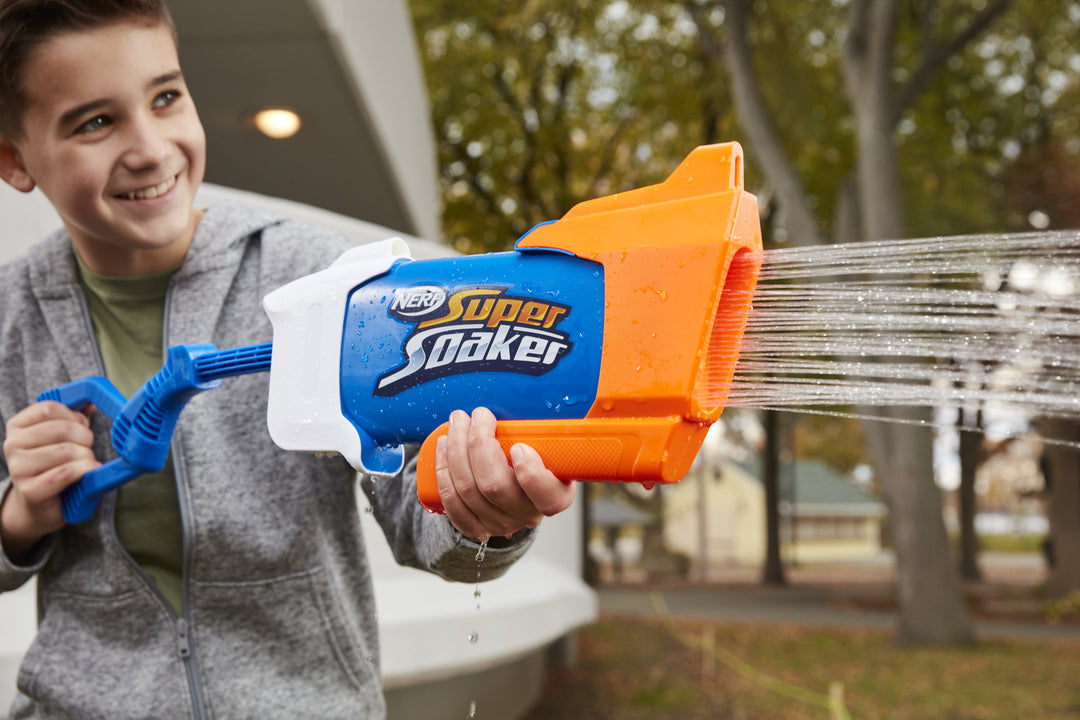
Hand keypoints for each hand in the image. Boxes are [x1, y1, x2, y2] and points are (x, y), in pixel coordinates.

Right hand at [1, 401, 99, 558]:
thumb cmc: (53, 466)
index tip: (82, 425)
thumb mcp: (60, 437)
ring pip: (66, 451)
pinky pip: (65, 473)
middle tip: (88, 447)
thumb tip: (92, 401)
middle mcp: (12, 444)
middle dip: (84, 437)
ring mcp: (18, 468)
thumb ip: (74, 417)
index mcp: (18, 426)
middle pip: (61, 429)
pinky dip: (84, 470)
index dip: (74, 415)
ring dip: (86, 456)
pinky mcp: (30, 490)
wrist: (39, 505)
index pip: (50, 408)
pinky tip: (90, 470)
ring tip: (86, 462)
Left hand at [435, 407, 574, 542]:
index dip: (531, 474)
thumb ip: (540, 433)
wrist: (517, 492)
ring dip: (456, 449)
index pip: (548, 497)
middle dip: (479, 444)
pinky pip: (451, 500)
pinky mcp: (474, 526)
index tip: (518, 446)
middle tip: (478, 415)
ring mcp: (498, 523)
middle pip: (494, 485)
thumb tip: (521, 398)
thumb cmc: (535, 460)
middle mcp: (526, 514)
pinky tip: (443, 445)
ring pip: (467, 488)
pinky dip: (443, 469)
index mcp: (553, 495)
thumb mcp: (549, 448)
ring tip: (458, 421)